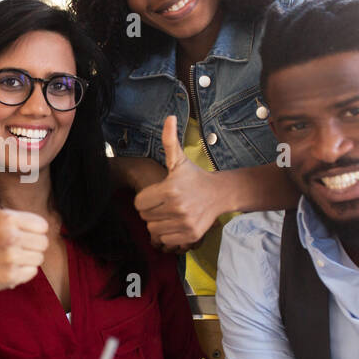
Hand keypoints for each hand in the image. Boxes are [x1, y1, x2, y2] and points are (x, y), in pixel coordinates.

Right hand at [0, 154, 47, 292]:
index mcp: (7, 219)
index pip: (42, 226)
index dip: (31, 229)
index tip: (14, 232)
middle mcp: (9, 237)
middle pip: (44, 242)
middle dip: (31, 245)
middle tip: (11, 246)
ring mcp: (9, 258)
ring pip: (39, 258)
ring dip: (27, 259)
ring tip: (8, 257)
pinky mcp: (10, 277)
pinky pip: (32, 273)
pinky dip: (22, 273)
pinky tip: (6, 268)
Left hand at [133, 115, 224, 250]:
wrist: (220, 194)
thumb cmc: (194, 177)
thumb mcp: (180, 159)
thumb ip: (169, 140)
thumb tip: (169, 117)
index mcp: (170, 189)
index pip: (139, 203)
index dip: (144, 199)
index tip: (156, 194)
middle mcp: (177, 207)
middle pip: (145, 217)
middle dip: (151, 211)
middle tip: (163, 203)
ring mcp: (185, 223)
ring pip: (153, 230)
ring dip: (158, 223)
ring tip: (169, 213)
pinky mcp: (190, 235)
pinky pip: (165, 240)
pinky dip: (167, 234)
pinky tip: (175, 223)